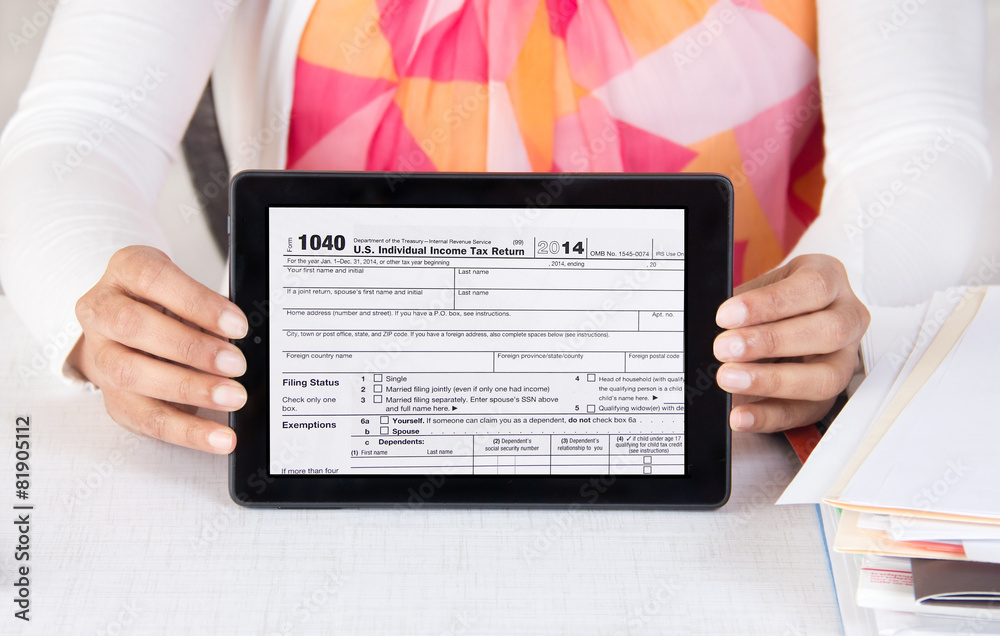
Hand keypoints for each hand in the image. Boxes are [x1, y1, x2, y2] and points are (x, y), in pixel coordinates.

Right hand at [69, 246, 247, 452]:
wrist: (127, 325)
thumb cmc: (165, 302)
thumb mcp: (186, 290)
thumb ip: (209, 311)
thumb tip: (241, 340)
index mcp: (126, 270)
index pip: (153, 279)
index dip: (197, 303)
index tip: (236, 325)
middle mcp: (102, 310)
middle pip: (135, 326)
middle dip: (191, 348)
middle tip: (235, 364)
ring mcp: (100, 355)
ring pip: (131, 374)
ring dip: (189, 388)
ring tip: (232, 397)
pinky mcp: (111, 397)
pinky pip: (144, 418)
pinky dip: (187, 430)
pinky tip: (218, 436)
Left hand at [713, 254, 869, 433]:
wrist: (780, 320)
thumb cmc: (770, 301)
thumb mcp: (756, 290)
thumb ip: (739, 307)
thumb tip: (711, 327)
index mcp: (830, 278)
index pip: (812, 288)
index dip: (769, 304)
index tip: (726, 315)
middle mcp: (849, 318)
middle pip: (828, 332)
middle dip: (771, 342)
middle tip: (725, 348)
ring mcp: (846, 360)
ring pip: (826, 378)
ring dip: (772, 382)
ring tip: (728, 379)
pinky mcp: (831, 396)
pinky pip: (807, 412)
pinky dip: (770, 416)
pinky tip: (740, 415)